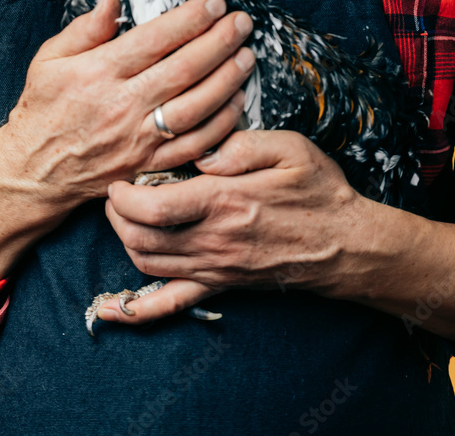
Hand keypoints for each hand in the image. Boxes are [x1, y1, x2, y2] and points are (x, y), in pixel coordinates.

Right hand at [0, 0, 255, 209]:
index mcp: (99, 72)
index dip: (189, 19)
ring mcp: (139, 139)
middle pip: (183, 70)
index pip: (154, 39)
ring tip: (248, 56)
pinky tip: (236, 101)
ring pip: (196, 107)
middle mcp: (122, 105)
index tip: (215, 2)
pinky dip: (221, 124)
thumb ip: (85, 29)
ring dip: (227, 80)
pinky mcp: (149, 165)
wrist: (32, 171)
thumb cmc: (43, 108)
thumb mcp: (50, 59)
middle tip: (243, 22)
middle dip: (220, 42)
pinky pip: (195, 145)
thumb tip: (114, 0)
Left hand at [99, 129, 362, 324]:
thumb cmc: (320, 192)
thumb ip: (243, 144)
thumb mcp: (291, 149)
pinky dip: (134, 310)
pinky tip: (107, 310)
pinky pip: (170, 304)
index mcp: (226, 202)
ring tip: (122, 217)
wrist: (347, 244)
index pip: (154, 207)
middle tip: (115, 191)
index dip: (124, 193)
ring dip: (123, 242)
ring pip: (147, 265)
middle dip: (116, 215)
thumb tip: (203, 150)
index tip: (120, 177)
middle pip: (140, 237)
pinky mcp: (220, 284)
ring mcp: (215, 268)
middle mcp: (214, 240)